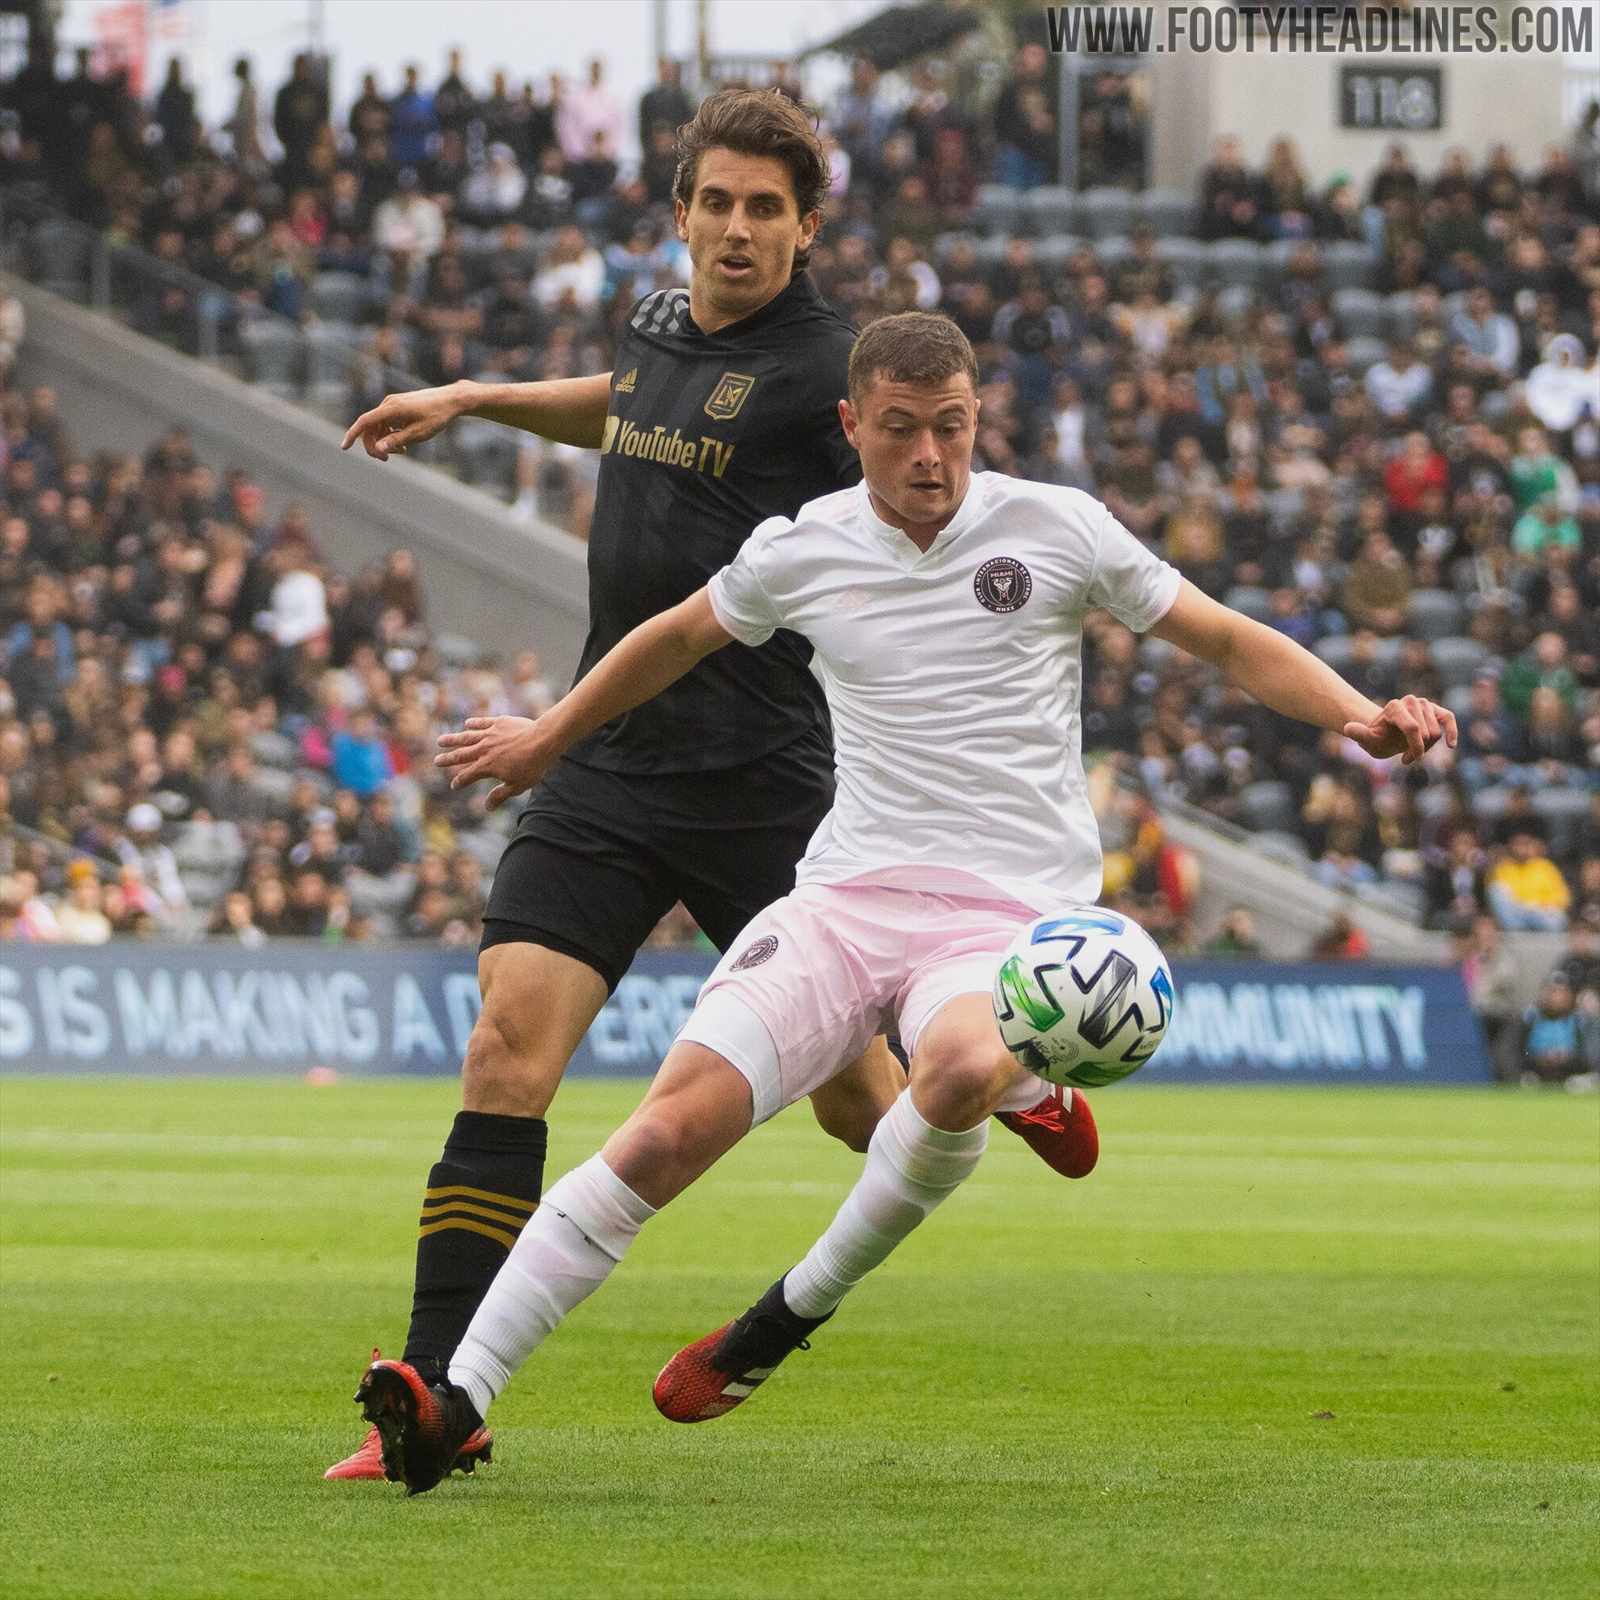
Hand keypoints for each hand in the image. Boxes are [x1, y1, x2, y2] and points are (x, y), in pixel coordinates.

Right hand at [341, 382, 467, 459]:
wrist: (450, 400)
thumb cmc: (436, 417)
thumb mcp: (417, 433)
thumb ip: (396, 441)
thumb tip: (378, 449)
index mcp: (391, 409)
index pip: (364, 422)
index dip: (352, 435)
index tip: (344, 447)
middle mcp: (388, 404)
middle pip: (370, 428)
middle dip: (375, 445)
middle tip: (387, 459)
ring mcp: (392, 404)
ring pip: (378, 427)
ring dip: (385, 442)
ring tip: (402, 451)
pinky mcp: (398, 407)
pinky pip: (386, 423)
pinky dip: (390, 435)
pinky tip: (404, 444)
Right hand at [434, 715, 553, 809]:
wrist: (543, 740)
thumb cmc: (533, 765)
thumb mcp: (517, 786)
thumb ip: (500, 795)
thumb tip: (487, 807)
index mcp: (487, 767)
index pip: (467, 776)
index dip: (459, 782)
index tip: (455, 785)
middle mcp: (484, 750)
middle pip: (461, 755)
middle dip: (448, 760)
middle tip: (437, 761)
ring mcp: (490, 735)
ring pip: (466, 737)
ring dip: (452, 739)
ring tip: (440, 740)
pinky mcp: (499, 723)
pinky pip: (482, 723)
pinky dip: (474, 723)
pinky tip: (467, 724)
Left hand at [1343, 695, 1458, 765]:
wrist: (1385, 734)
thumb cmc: (1377, 738)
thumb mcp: (1366, 740)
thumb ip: (1358, 734)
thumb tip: (1348, 728)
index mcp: (1395, 707)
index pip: (1413, 728)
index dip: (1415, 747)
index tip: (1407, 761)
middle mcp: (1411, 701)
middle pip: (1427, 733)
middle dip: (1418, 749)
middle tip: (1404, 756)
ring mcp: (1424, 704)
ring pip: (1436, 732)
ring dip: (1427, 747)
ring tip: (1412, 751)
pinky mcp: (1436, 710)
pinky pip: (1449, 718)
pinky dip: (1452, 731)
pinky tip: (1451, 745)